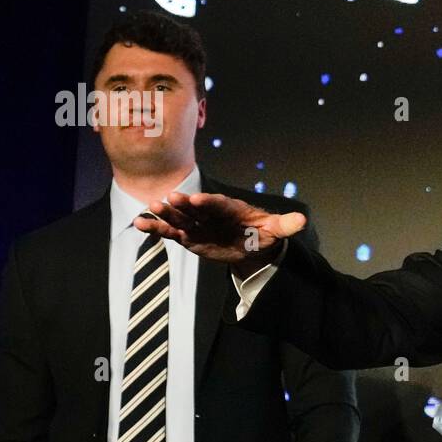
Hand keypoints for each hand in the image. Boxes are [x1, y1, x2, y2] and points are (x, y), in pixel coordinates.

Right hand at [134, 191, 306, 277]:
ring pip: (180, 218)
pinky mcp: (189, 236)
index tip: (196, 198)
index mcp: (230, 207)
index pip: (218, 203)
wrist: (251, 243)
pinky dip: (156, 228)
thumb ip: (286, 225)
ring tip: (148, 209)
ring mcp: (198, 224)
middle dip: (181, 203)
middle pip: (194, 207)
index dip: (208, 201)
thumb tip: (302, 221)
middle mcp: (210, 212)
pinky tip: (139, 224)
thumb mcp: (277, 230)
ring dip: (165, 214)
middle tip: (168, 198)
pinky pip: (171, 232)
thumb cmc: (263, 232)